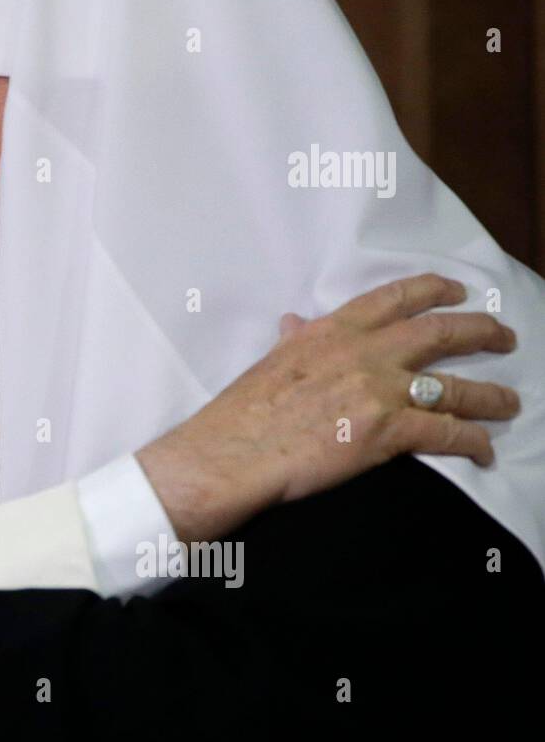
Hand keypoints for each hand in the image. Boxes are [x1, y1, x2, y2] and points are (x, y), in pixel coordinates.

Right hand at [136, 274, 518, 541]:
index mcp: (332, 331)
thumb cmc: (241, 412)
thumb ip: (292, 340)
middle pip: (441, 332)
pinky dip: (472, 440)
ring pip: (455, 386)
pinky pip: (446, 432)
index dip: (435, 289)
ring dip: (490, 396)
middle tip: (503, 337)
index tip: (456, 290)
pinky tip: (483, 448)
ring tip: (508, 402)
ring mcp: (378, 392)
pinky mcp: (386, 433)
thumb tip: (292, 323)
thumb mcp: (269, 362)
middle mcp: (363, 353)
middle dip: (482, 332)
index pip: (396, 298)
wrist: (232, 452)